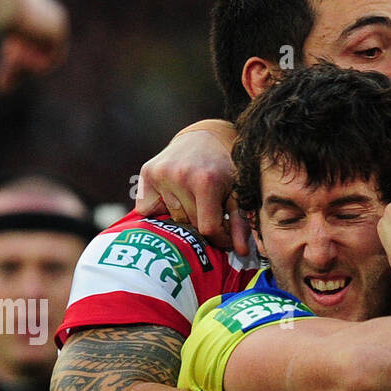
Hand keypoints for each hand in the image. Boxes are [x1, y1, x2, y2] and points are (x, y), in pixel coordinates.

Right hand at [136, 122, 247, 253]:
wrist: (207, 137)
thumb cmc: (227, 168)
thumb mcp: (238, 194)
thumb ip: (240, 224)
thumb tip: (242, 253)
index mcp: (205, 181)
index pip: (207, 229)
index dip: (219, 237)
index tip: (224, 234)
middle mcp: (179, 176)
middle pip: (190, 223)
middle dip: (203, 223)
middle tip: (212, 212)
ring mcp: (160, 174)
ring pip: (172, 218)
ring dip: (184, 215)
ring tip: (195, 201)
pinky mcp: (147, 172)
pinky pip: (148, 209)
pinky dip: (159, 210)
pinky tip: (174, 199)